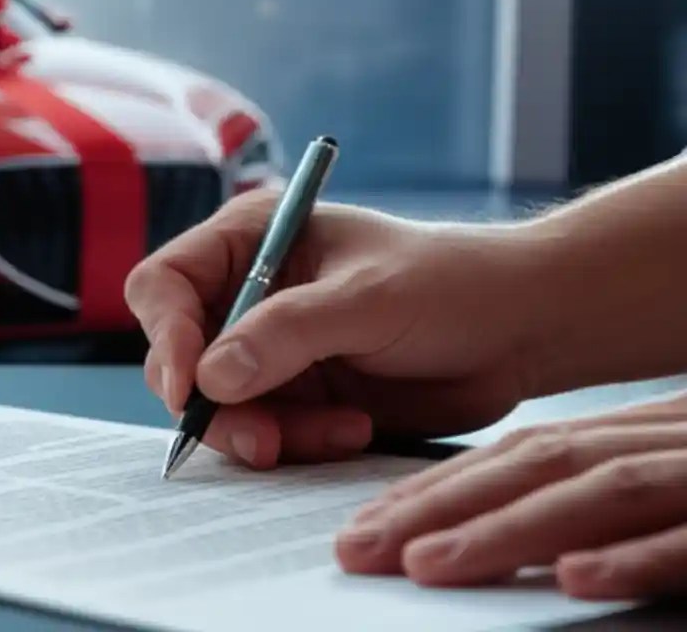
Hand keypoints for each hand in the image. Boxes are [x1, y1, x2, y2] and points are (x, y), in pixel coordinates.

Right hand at [125, 189, 547, 467]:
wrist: (519, 331)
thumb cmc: (451, 285)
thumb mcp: (368, 300)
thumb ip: (287, 333)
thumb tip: (208, 379)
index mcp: (251, 239)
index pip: (166, 285)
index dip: (167, 336)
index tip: (192, 388)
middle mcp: (248, 292)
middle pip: (181, 356)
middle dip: (219, 404)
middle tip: (264, 440)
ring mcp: (268, 348)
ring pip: (219, 406)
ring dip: (267, 431)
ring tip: (340, 430)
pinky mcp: (294, 394)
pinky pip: (263, 432)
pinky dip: (299, 443)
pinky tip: (354, 428)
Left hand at [337, 393, 686, 599]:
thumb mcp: (675, 479)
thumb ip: (598, 496)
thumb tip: (526, 544)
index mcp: (639, 436)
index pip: (520, 456)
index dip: (439, 488)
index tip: (367, 525)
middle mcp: (664, 444)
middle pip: (538, 467)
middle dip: (442, 507)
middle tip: (358, 548)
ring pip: (600, 493)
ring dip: (507, 529)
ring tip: (425, 563)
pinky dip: (632, 557)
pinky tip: (572, 578)